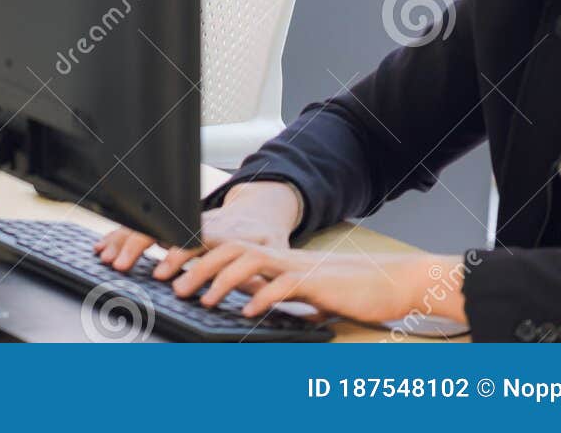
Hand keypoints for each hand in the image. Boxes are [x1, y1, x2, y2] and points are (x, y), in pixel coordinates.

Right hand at [93, 180, 301, 273]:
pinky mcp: (171, 224)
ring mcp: (180, 221)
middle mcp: (194, 223)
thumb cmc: (263, 237)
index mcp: (219, 231)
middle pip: (159, 228)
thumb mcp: (271, 252)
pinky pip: (141, 225)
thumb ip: (261, 274)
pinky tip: (105, 246)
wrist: (260, 209)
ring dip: (123, 240)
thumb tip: (256, 293)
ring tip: (106, 257)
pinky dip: (121, 235)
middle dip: (137, 246)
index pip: (192, 240)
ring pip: (146, 224)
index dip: (175, 255)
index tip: (162, 274)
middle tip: (121, 267)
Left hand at [165, 241, 466, 325]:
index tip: (172, 269)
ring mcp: (296, 267)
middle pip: (230, 249)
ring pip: (250, 261)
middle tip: (173, 283)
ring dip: (221, 280)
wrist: (388, 284)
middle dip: (197, 265)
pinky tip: (246, 311)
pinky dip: (262, 297)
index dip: (199, 256)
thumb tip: (250, 301)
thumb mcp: (301, 293)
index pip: (228, 249)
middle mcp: (281, 256)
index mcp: (274, 258)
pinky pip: (283, 286)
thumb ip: (275, 293)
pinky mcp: (315, 283)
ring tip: (201, 298)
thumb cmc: (347, 290)